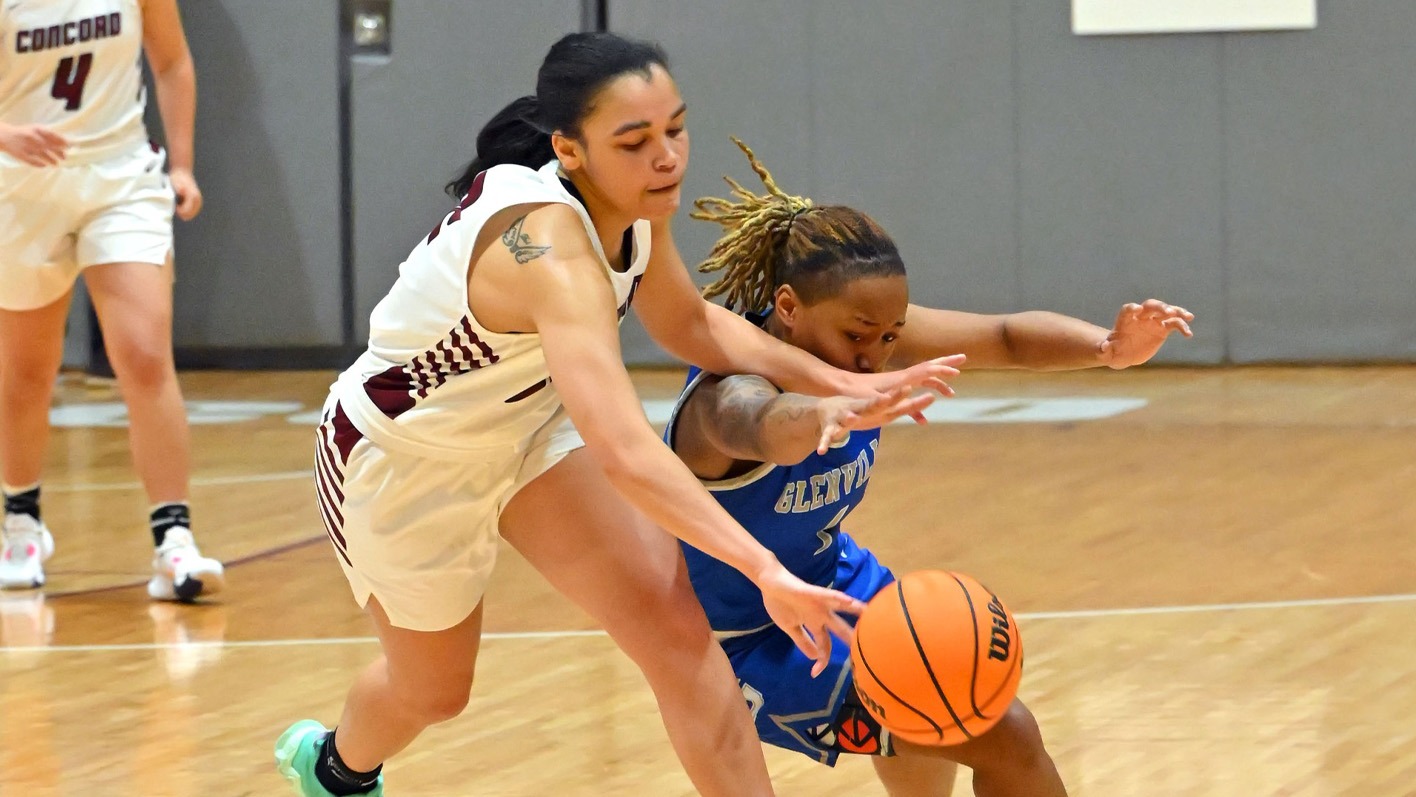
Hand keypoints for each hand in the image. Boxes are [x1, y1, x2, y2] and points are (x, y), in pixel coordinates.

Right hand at [0, 124, 67, 165]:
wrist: (5, 136)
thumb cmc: (26, 133)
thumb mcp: (37, 129)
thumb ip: (50, 135)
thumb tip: (67, 144)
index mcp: (36, 129)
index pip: (52, 135)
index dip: (62, 141)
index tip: (69, 146)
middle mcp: (32, 137)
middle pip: (49, 146)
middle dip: (59, 152)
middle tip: (64, 157)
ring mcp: (26, 146)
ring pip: (42, 155)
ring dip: (51, 160)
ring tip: (56, 164)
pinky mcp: (20, 154)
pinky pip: (32, 161)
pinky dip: (40, 164)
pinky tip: (44, 165)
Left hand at [169, 167, 203, 219]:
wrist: (182, 172)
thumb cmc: (177, 178)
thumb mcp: (176, 182)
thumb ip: (179, 188)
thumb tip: (181, 191)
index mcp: (194, 197)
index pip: (186, 212)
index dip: (178, 211)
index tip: (173, 205)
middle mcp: (198, 200)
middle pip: (189, 215)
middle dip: (181, 213)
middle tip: (175, 205)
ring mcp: (198, 202)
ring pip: (190, 215)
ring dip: (183, 212)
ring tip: (177, 204)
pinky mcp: (197, 202)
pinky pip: (191, 212)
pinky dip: (185, 211)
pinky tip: (180, 205)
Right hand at [754, 561, 864, 677]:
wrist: (769, 584)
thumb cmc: (780, 603)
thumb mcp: (790, 628)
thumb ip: (803, 641)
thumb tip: (813, 657)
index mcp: (815, 625)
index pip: (824, 646)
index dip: (821, 660)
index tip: (814, 673)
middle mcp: (821, 615)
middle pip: (841, 629)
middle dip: (853, 639)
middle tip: (870, 651)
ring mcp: (819, 603)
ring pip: (842, 608)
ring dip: (857, 611)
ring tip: (872, 616)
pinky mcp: (813, 593)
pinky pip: (828, 595)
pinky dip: (838, 598)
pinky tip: (849, 601)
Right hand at [814, 386, 935, 452]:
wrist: (827, 409)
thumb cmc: (859, 410)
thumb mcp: (879, 412)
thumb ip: (900, 413)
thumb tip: (926, 420)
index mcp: (872, 406)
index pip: (890, 401)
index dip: (900, 397)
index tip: (913, 388)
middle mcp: (859, 409)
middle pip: (870, 406)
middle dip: (878, 402)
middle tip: (887, 398)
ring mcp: (843, 416)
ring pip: (847, 418)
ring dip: (849, 418)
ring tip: (851, 418)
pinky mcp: (829, 426)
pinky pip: (827, 436)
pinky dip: (825, 442)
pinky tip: (822, 451)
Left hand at [844, 353, 965, 401]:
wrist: (841, 386)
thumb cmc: (856, 394)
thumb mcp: (873, 399)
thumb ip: (889, 398)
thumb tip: (905, 393)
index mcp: (901, 378)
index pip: (926, 370)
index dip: (942, 368)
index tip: (957, 369)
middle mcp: (902, 376)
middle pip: (929, 366)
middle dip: (946, 362)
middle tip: (964, 358)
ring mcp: (898, 380)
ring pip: (923, 377)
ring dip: (938, 381)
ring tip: (951, 392)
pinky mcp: (893, 387)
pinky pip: (914, 388)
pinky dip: (923, 395)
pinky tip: (923, 415)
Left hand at [1099, 299, 1193, 368]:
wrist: (1125, 353)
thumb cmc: (1113, 351)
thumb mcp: (1106, 352)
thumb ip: (1103, 350)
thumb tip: (1103, 347)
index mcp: (1125, 320)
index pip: (1127, 310)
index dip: (1131, 308)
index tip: (1136, 309)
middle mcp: (1140, 317)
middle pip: (1150, 306)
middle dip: (1159, 306)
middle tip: (1168, 311)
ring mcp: (1153, 321)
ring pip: (1166, 311)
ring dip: (1177, 311)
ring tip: (1188, 317)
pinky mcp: (1162, 328)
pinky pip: (1174, 324)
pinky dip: (1182, 326)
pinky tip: (1188, 334)